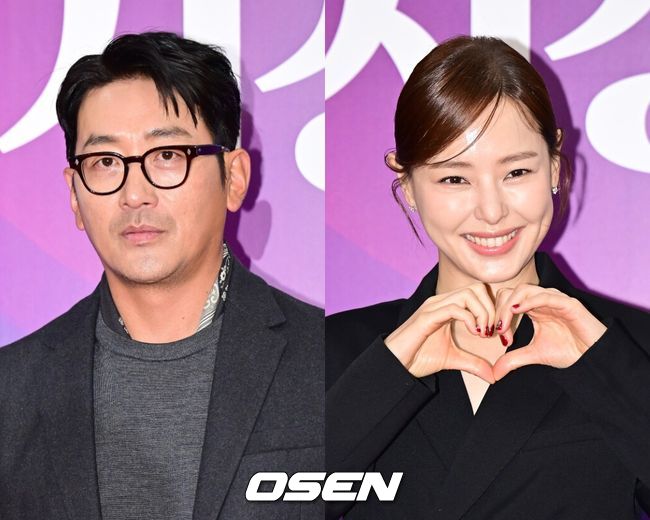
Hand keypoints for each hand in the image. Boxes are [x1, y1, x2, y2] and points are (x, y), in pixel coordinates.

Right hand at [385, 284, 496, 383]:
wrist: (395, 365)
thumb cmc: (417, 358)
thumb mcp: (453, 360)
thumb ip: (473, 363)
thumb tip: (493, 376)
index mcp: (447, 307)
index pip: (478, 293)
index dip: (493, 309)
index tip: (498, 331)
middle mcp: (441, 302)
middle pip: (477, 288)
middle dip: (491, 308)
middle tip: (492, 331)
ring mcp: (433, 307)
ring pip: (468, 294)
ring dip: (483, 313)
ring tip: (483, 332)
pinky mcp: (427, 317)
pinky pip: (454, 308)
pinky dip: (470, 319)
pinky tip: (473, 333)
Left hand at [492, 285, 606, 380]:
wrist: (593, 358)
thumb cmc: (568, 352)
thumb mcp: (534, 355)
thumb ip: (513, 359)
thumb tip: (494, 374)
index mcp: (533, 308)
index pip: (507, 299)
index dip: (498, 314)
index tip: (498, 335)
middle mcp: (542, 301)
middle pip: (512, 292)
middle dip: (500, 308)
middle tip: (498, 329)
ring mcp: (555, 300)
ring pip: (525, 290)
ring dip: (509, 306)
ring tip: (504, 324)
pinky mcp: (568, 304)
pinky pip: (545, 296)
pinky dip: (528, 301)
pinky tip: (517, 311)